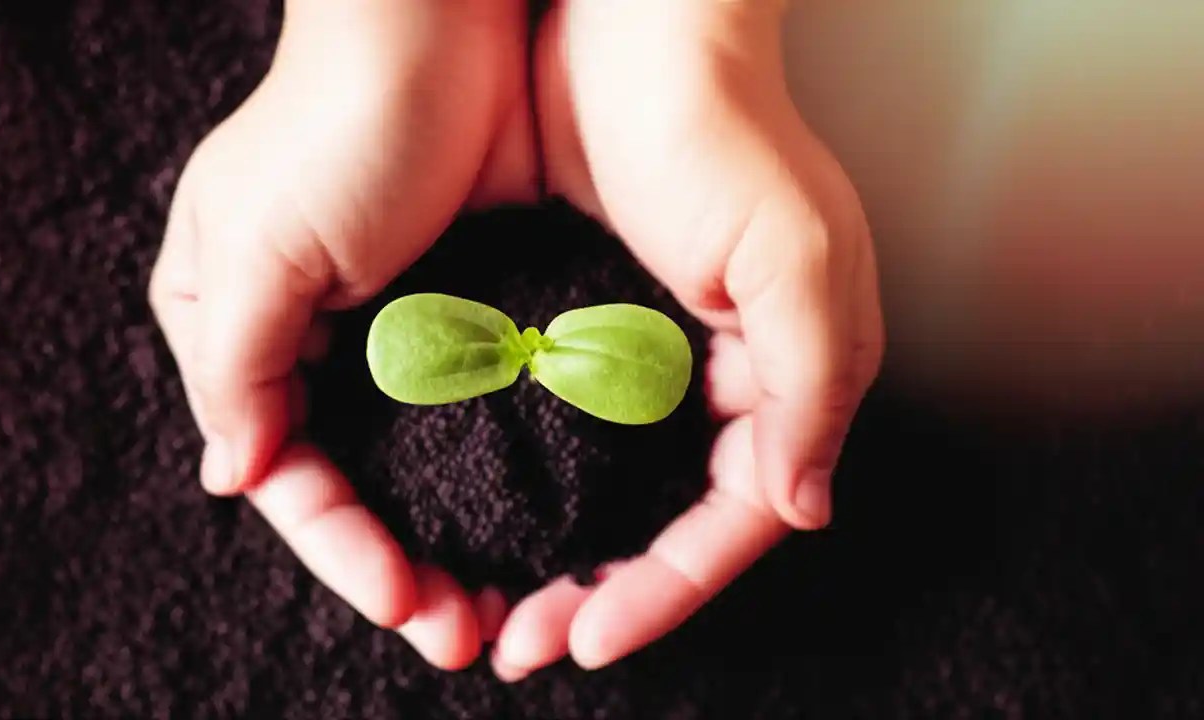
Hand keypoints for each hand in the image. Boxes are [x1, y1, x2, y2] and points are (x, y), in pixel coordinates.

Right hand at [147, 0, 533, 669]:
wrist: (439, 24)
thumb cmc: (338, 121)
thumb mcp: (260, 244)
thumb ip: (237, 367)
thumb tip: (232, 476)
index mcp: (232, 326)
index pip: (284, 472)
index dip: (344, 548)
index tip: (411, 601)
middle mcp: (302, 336)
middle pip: (347, 480)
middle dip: (398, 561)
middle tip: (464, 628)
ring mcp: (382, 324)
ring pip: (407, 459)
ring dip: (446, 528)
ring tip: (495, 598)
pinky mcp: (455, 304)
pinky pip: (462, 409)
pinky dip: (486, 465)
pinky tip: (522, 508)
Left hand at [491, 0, 883, 679]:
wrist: (630, 33)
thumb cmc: (723, 132)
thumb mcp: (794, 256)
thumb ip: (811, 387)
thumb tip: (804, 507)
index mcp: (782, 376)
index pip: (731, 522)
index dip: (664, 590)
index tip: (586, 637)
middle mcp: (719, 380)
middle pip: (665, 521)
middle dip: (601, 590)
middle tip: (523, 639)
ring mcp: (649, 356)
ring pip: (607, 489)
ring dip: (556, 549)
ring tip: (491, 599)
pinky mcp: (587, 323)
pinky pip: (561, 429)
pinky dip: (528, 479)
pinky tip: (481, 506)